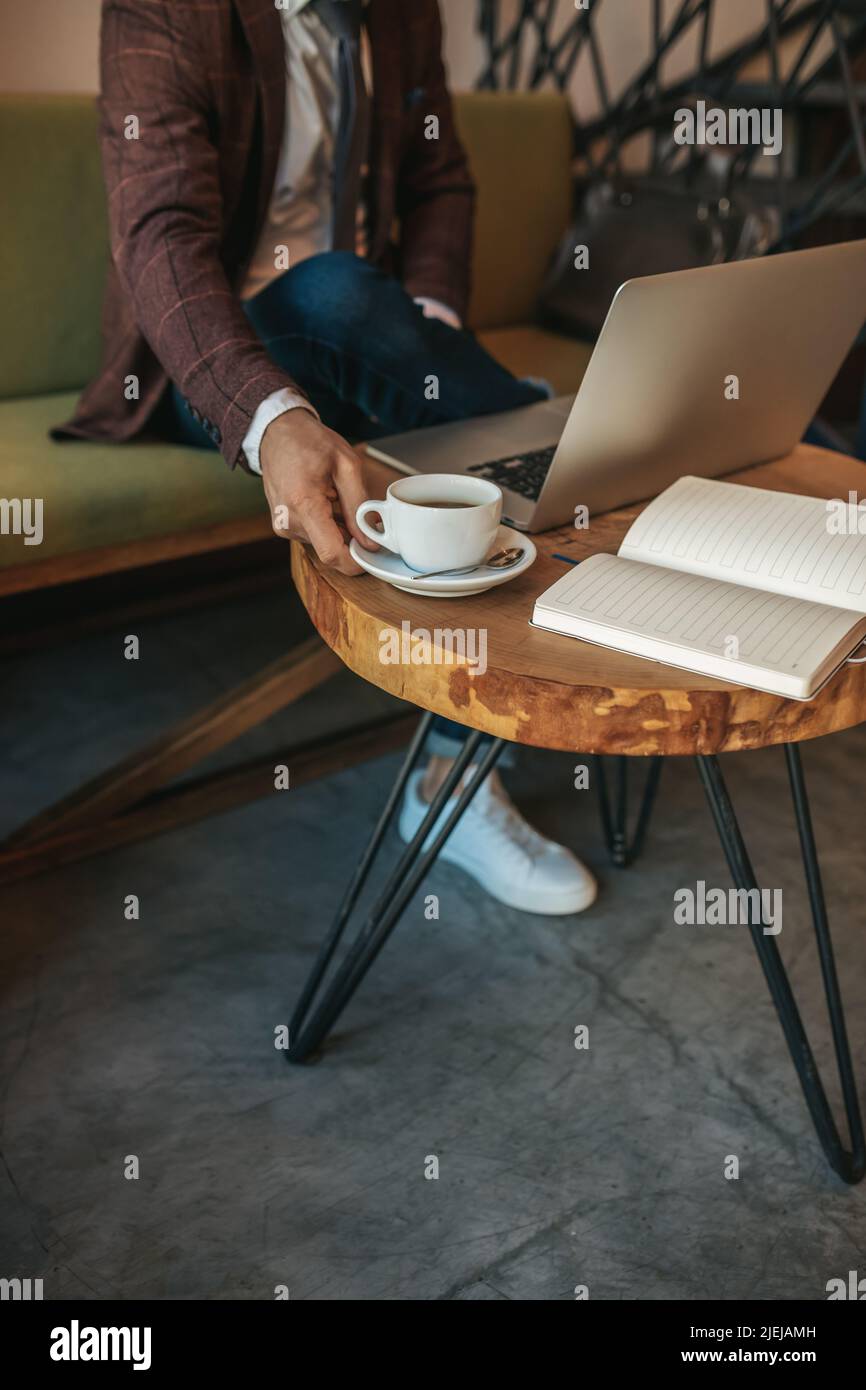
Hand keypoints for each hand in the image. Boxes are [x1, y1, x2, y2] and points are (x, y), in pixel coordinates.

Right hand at [260, 409, 377, 575]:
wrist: (277, 432)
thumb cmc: (310, 442)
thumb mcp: (346, 465)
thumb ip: (359, 505)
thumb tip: (370, 541)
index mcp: (304, 504)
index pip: (332, 554)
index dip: (356, 561)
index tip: (373, 553)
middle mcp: (288, 520)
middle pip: (330, 550)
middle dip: (352, 540)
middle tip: (363, 514)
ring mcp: (283, 525)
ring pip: (323, 543)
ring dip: (339, 529)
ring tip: (338, 497)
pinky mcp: (283, 525)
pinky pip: (313, 535)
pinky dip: (327, 524)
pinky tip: (327, 501)